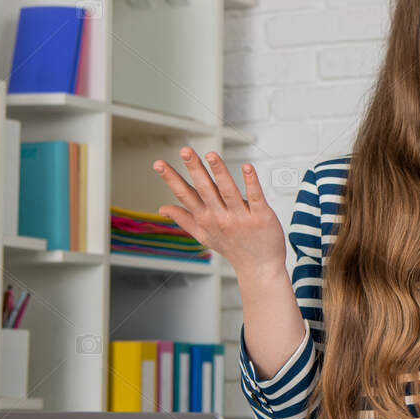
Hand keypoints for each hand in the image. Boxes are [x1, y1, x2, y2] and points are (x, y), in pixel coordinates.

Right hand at [151, 148, 285, 280]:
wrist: (259, 268)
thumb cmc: (232, 248)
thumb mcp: (204, 236)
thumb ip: (184, 219)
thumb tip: (162, 209)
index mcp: (205, 219)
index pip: (185, 195)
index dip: (171, 179)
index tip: (158, 163)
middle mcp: (220, 217)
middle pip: (205, 189)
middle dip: (195, 169)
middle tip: (185, 150)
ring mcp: (240, 217)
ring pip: (228, 191)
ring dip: (220, 172)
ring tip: (211, 155)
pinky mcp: (261, 217)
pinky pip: (255, 197)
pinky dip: (251, 182)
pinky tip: (247, 167)